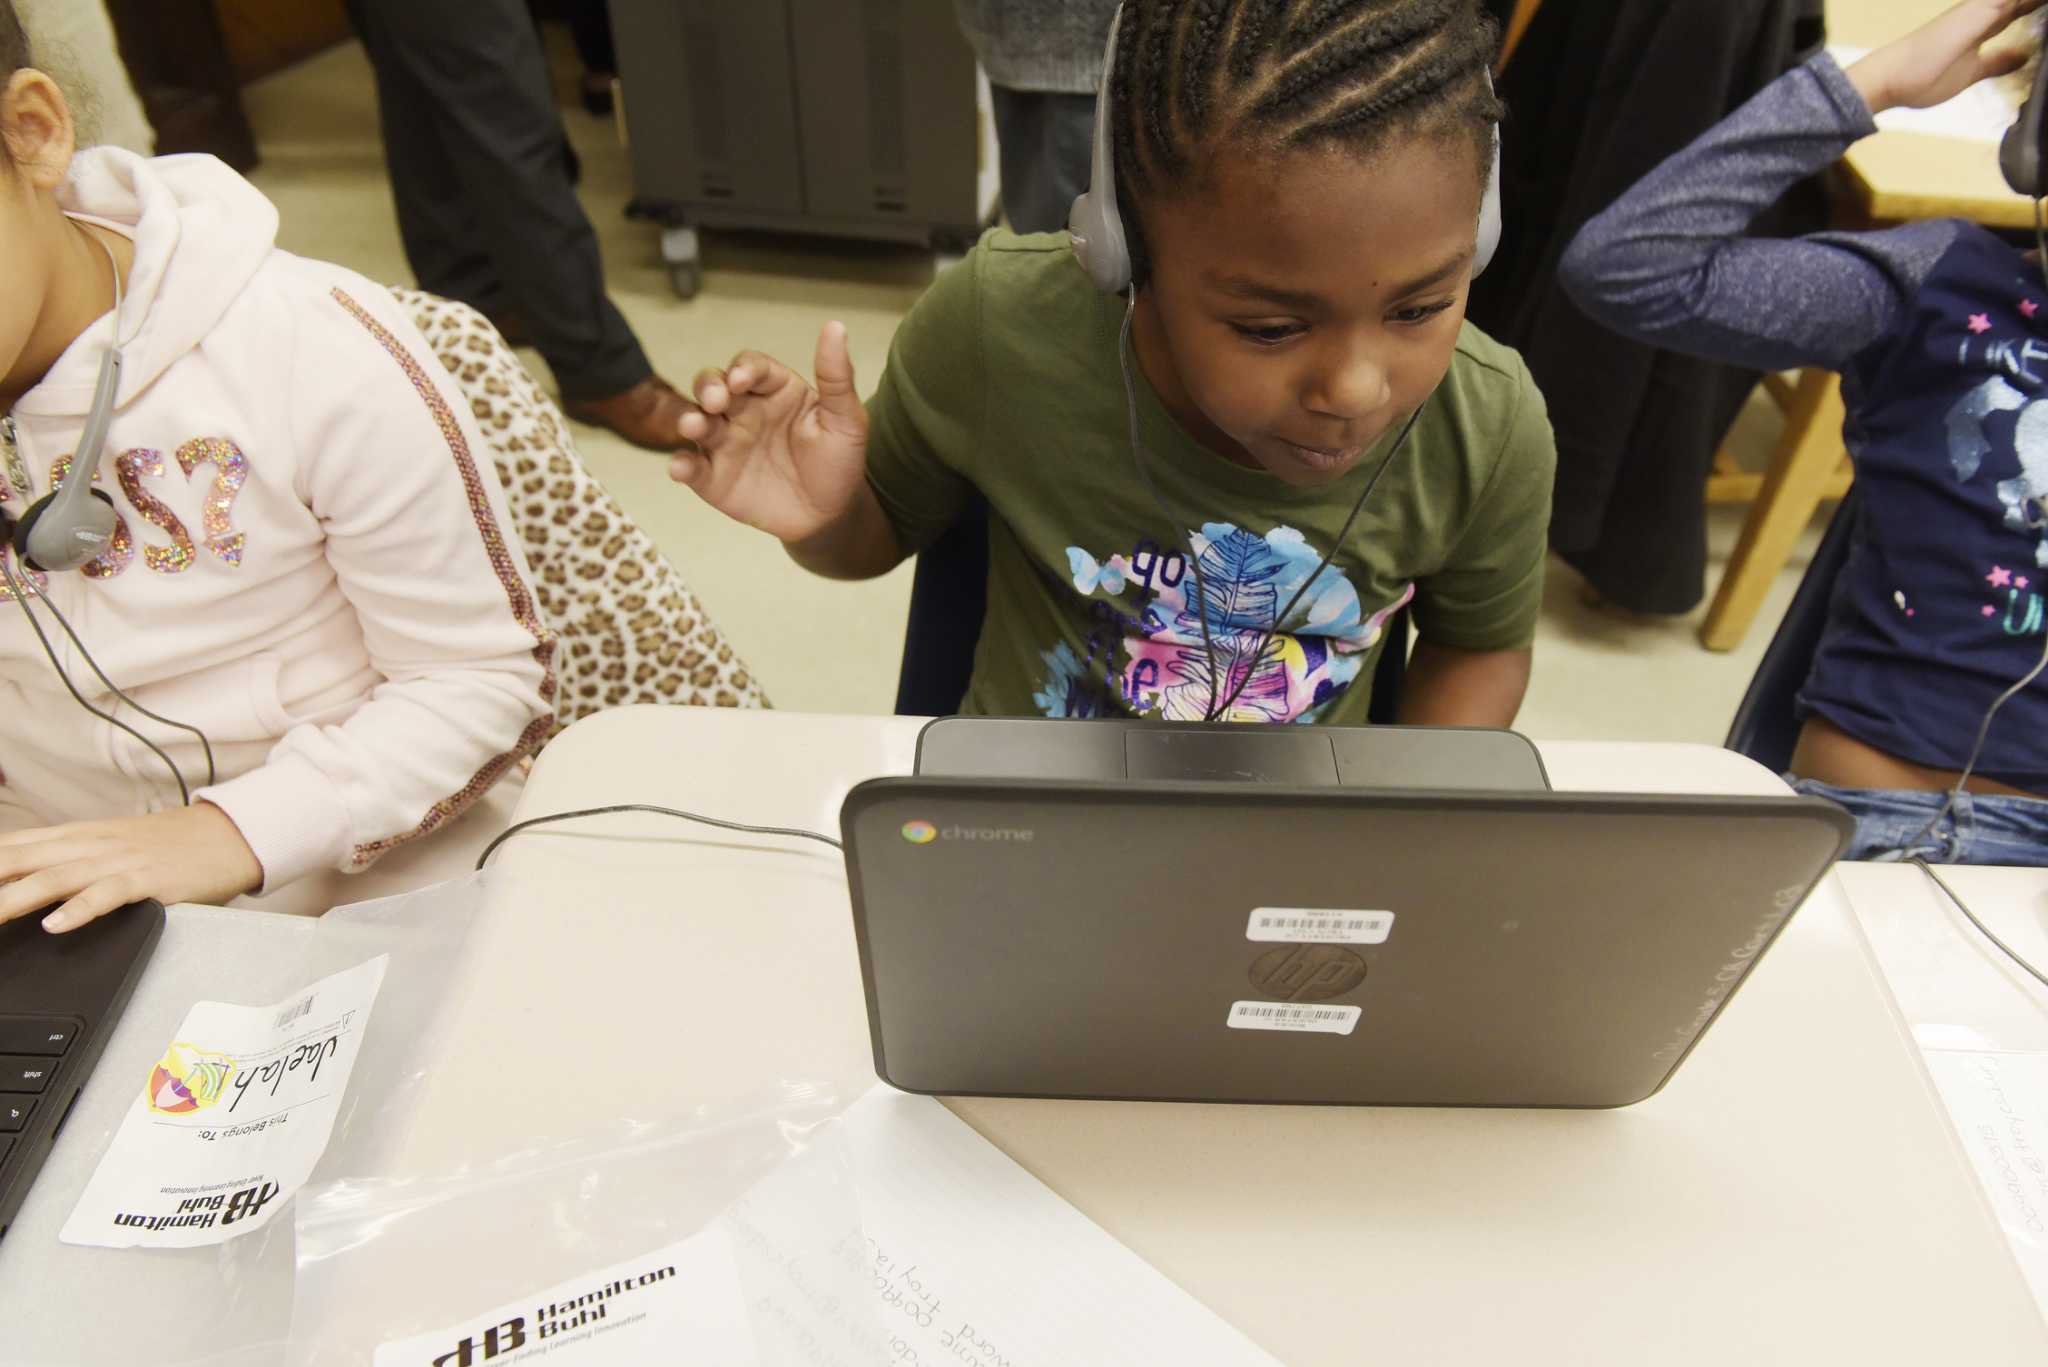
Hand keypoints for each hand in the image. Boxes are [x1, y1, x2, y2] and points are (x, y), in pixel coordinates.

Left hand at [0, 803, 263, 932]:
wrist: (227, 835)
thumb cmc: (170, 846)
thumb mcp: (112, 844)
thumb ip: (71, 858)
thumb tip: (27, 880)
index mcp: (78, 836)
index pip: (13, 846)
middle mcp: (91, 845)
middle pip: (21, 861)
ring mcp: (118, 861)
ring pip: (53, 878)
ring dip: (13, 899)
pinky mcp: (148, 879)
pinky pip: (106, 894)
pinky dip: (78, 910)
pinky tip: (55, 925)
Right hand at [670, 322, 870, 544]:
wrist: (830, 516)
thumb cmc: (838, 462)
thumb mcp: (847, 421)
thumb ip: (837, 377)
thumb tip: (835, 327)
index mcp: (775, 390)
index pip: (751, 367)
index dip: (743, 369)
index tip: (742, 380)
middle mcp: (743, 411)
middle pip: (713, 385)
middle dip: (708, 386)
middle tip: (715, 400)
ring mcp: (725, 443)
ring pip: (696, 420)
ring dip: (689, 419)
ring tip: (694, 425)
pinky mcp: (713, 477)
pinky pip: (691, 466)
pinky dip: (681, 465)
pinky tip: (681, 468)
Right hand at [1847, 0, 2046, 114]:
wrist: (1891, 77)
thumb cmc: (1921, 78)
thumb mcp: (1971, 73)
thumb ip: (1996, 62)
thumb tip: (2021, 57)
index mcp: (1983, 24)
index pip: (2021, 8)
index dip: (2037, 7)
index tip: (2045, 15)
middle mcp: (1985, 9)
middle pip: (2023, 0)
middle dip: (2037, 4)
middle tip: (2047, 11)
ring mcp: (1983, 7)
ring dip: (2033, 1)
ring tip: (2042, 6)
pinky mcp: (1984, 9)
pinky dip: (2030, 1)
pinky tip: (2039, 4)